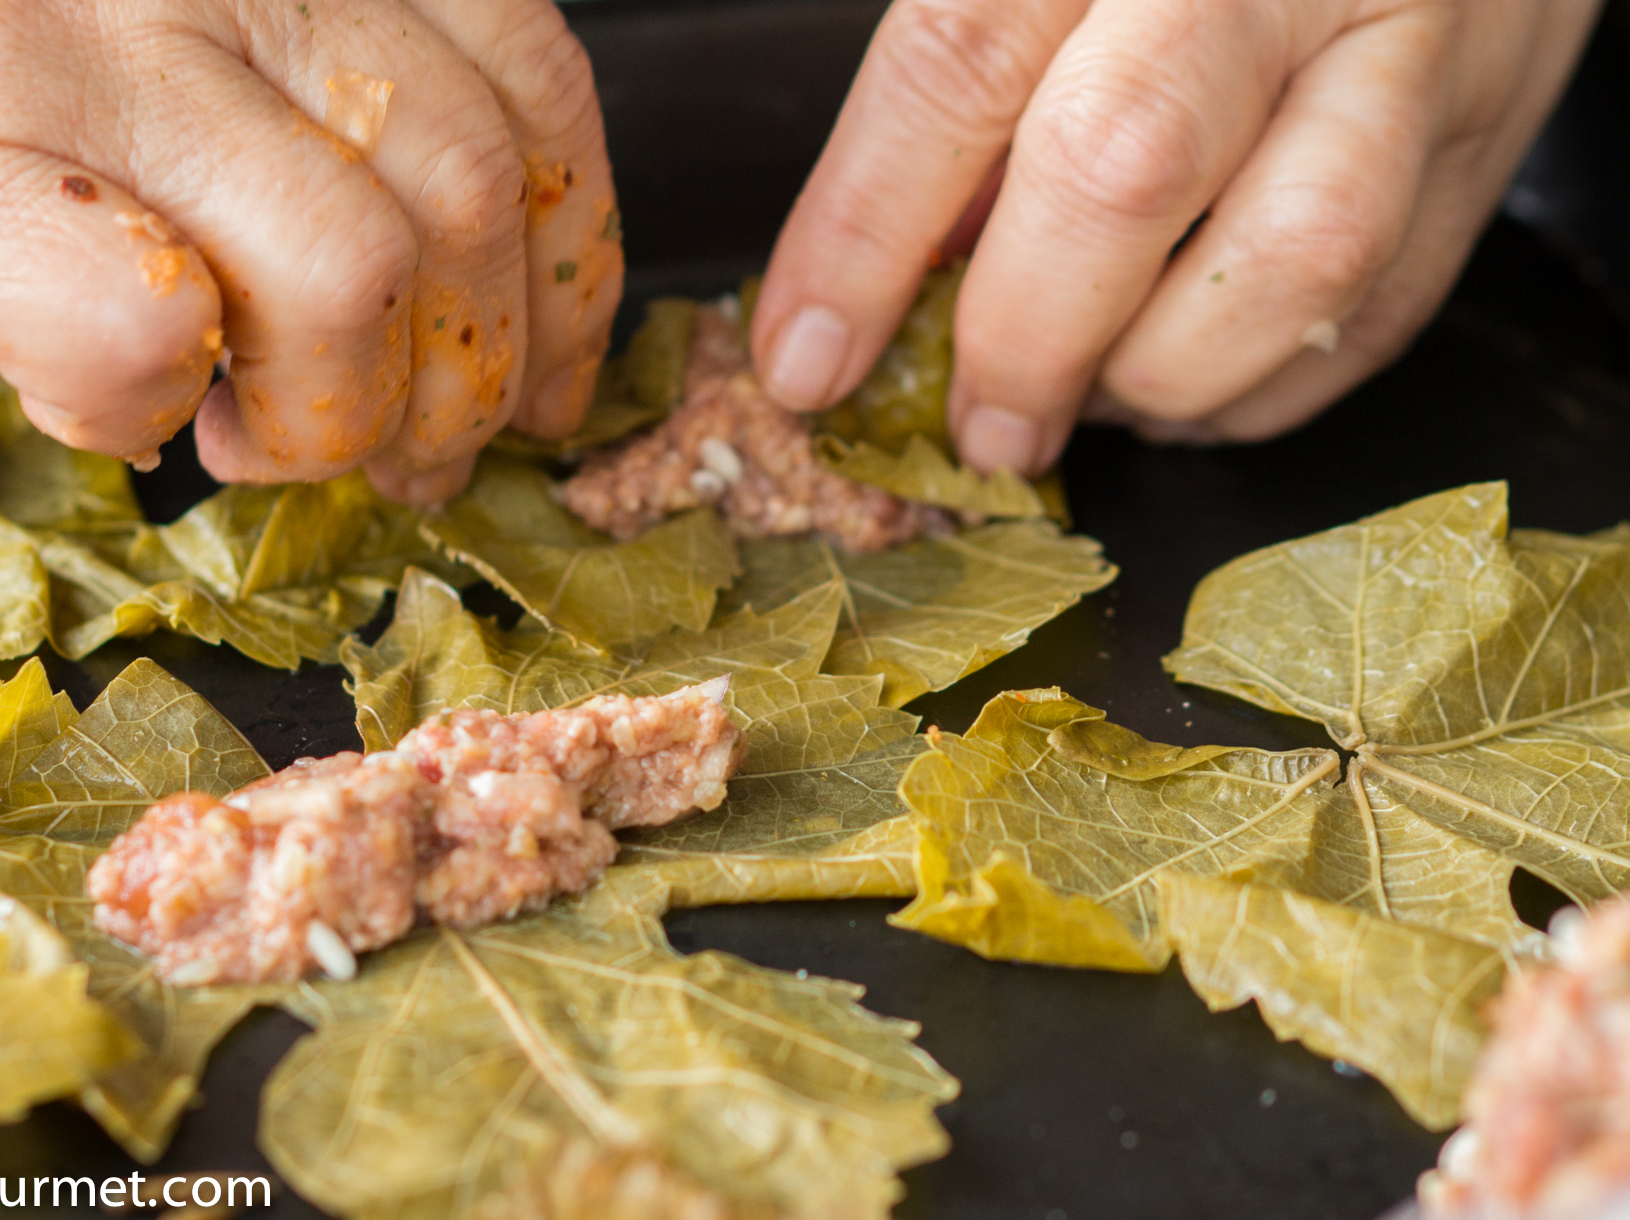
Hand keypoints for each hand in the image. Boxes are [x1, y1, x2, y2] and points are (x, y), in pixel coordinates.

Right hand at [0, 0, 621, 502]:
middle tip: (411, 456)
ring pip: (349, 278)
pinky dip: (145, 412)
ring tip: (250, 440)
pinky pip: (145, 336)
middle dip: (466, 383)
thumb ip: (329, 89)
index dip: (570, 268)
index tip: (554, 374)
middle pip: (460, 201)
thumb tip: (474, 292)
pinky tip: (112, 407)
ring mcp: (74, 48)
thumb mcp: (184, 4)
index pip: (530, 89)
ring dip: (325, 418)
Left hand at [750, 0, 1601, 474]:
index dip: (862, 238)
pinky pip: (1381, 305)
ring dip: (1163, 375)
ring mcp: (1407, 47)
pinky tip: (1196, 384)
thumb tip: (885, 285)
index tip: (808, 358)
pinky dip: (1266, 386)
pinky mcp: (1489, 133)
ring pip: (1289, 260)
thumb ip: (974, 97)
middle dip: (1026, 340)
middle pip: (1122, 169)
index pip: (956, 70)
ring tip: (1101, 395)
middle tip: (983, 425)